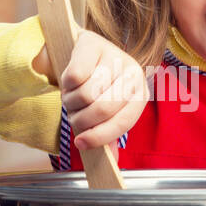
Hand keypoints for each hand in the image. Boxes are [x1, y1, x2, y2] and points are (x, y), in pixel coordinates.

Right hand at [33, 31, 148, 152]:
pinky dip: (66, 84)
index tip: (81, 143)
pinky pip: (74, 76)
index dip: (100, 135)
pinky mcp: (92, 44)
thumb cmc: (96, 85)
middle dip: (82, 119)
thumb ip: (108, 134)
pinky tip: (69, 82)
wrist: (82, 51)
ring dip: (71, 102)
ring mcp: (114, 55)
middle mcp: (133, 72)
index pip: (124, 121)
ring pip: (86, 94)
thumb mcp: (106, 110)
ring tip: (72, 98)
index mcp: (140, 92)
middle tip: (74, 117)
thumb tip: (111, 162)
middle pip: (103, 108)